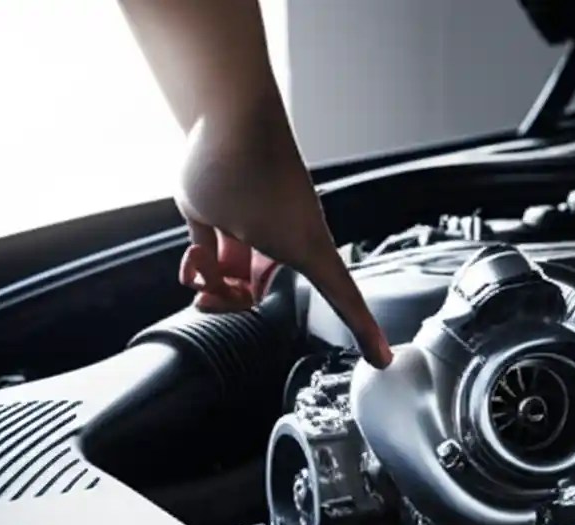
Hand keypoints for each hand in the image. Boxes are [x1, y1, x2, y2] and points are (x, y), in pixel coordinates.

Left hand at [174, 112, 392, 368]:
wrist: (226, 116)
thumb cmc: (239, 168)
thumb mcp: (230, 231)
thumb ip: (216, 266)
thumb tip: (211, 282)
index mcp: (306, 248)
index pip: (345, 299)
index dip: (364, 332)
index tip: (382, 359)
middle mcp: (287, 241)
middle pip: (260, 295)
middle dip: (228, 301)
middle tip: (206, 295)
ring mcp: (257, 229)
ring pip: (232, 277)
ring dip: (208, 277)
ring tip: (195, 261)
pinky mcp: (230, 218)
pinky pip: (217, 256)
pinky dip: (200, 261)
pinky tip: (192, 255)